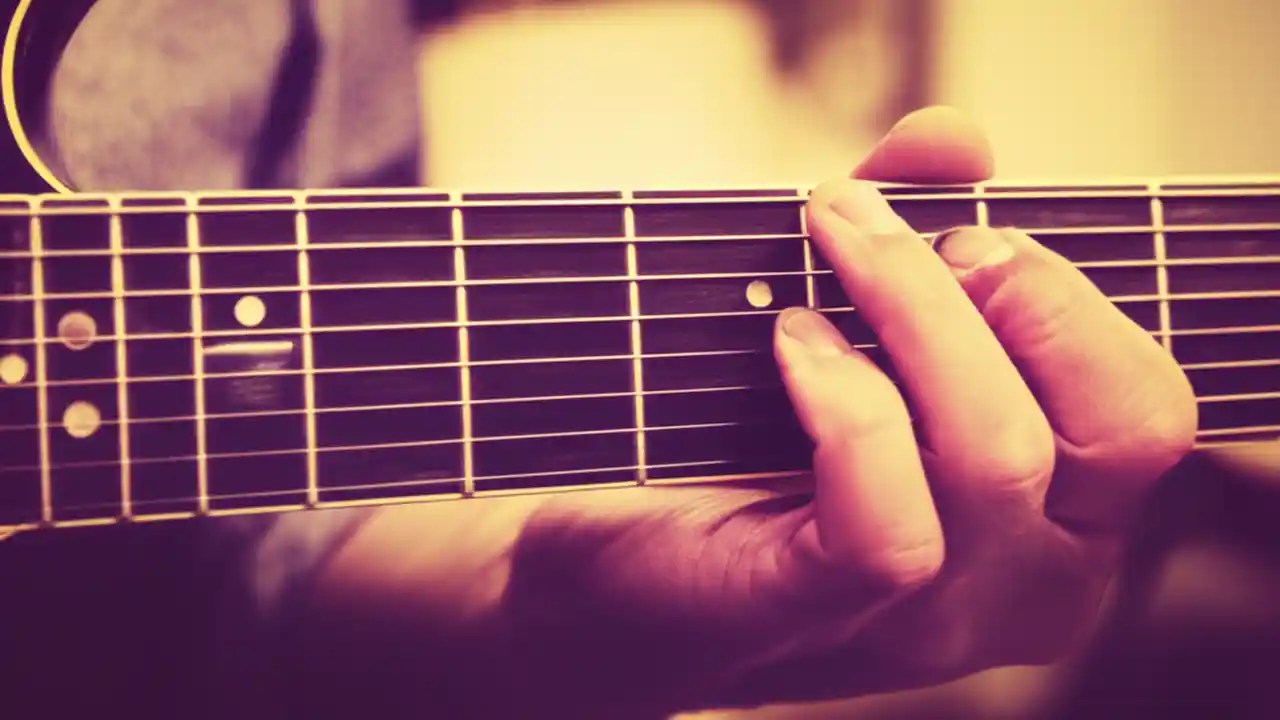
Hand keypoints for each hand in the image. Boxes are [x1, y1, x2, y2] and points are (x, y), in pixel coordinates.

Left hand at [299, 108, 1196, 718]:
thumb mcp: (849, 330)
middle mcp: (1022, 581)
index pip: (1148, 413)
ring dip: (911, 311)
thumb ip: (910, 236)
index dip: (1074, 302)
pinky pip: (888, 518)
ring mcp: (932, 616)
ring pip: (996, 455)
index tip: (970, 234)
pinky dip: (844, 402)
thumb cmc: (740, 448)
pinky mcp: (826, 615)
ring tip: (824, 240)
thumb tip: (953, 138)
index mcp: (1057, 520)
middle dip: (1017, 293)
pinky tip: (788, 343)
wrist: (602, 568)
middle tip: (903, 229)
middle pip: (1114, 431)